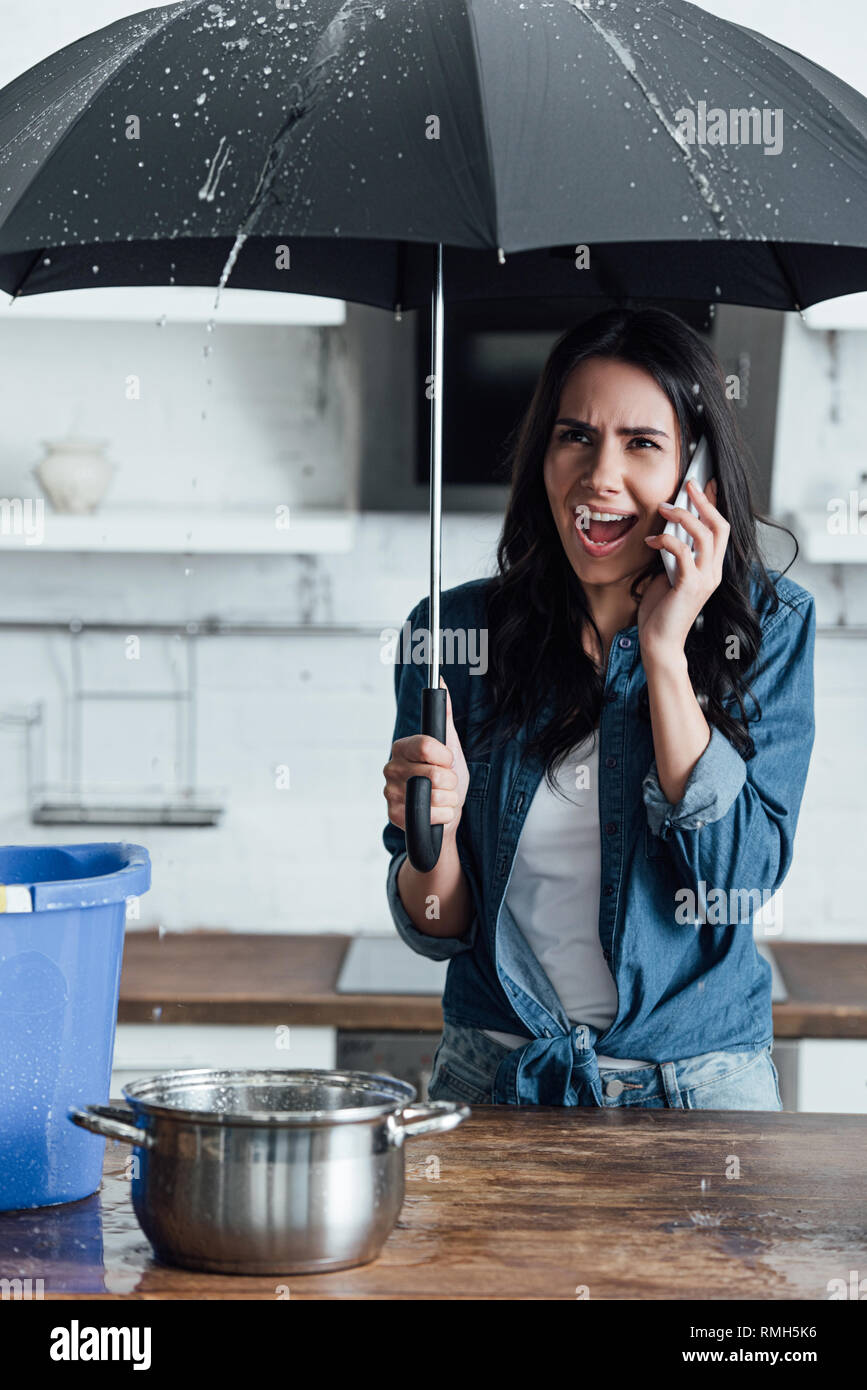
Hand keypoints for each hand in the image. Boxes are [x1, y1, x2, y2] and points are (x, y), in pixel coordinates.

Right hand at [383, 677, 468, 836]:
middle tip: (446, 783)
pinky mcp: (394, 815)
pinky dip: (441, 816)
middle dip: (450, 781)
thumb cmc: (447, 779)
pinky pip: (429, 815)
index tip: (448, 760)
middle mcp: (391, 768)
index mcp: (403, 747)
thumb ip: (445, 714)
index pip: (426, 746)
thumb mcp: (450, 745)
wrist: (446, 814)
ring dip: (448, 800)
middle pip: (434, 773)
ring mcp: (390, 793)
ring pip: (433, 796)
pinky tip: (435, 813)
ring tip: (442, 798)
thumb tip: (440, 680)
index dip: (445, 757)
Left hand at [638, 477, 728, 660]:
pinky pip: (683, 553)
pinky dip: (667, 541)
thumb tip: (668, 530)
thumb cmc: (661, 611)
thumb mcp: (669, 575)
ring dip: (683, 516)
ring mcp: (705, 579)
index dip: (715, 505)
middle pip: (721, 527)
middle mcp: (713, 572)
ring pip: (705, 535)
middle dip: (704, 501)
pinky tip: (652, 541)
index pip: (721, 530)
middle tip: (688, 484)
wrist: (660, 642)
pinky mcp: (690, 586)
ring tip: (664, 508)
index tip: (704, 484)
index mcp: (711, 569)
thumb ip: (674, 555)